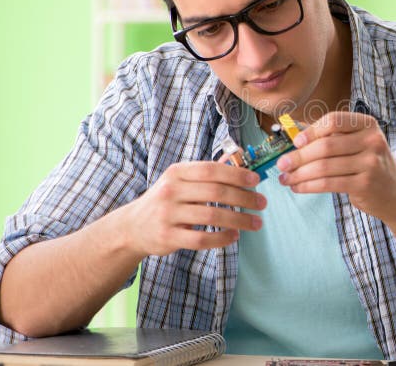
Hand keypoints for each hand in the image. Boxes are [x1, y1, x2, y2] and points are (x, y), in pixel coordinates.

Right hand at [120, 160, 263, 256]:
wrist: (133, 226)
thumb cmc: (167, 200)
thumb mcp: (181, 180)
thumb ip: (208, 171)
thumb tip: (240, 155)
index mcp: (176, 173)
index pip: (211, 170)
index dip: (236, 174)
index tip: (256, 180)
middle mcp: (171, 191)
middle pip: (215, 192)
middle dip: (244, 198)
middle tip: (262, 203)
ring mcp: (168, 214)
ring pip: (211, 216)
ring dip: (239, 219)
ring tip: (256, 222)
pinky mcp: (168, 237)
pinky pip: (201, 239)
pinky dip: (221, 238)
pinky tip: (234, 236)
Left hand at [275, 111, 395, 219]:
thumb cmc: (370, 165)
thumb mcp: (358, 144)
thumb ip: (332, 136)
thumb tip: (294, 134)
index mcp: (367, 124)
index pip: (334, 120)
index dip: (311, 130)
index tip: (296, 142)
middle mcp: (372, 141)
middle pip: (326, 145)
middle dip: (299, 156)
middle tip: (281, 164)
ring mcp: (370, 163)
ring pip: (324, 166)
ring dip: (299, 174)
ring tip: (285, 178)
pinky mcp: (364, 184)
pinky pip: (328, 183)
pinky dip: (308, 186)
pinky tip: (298, 187)